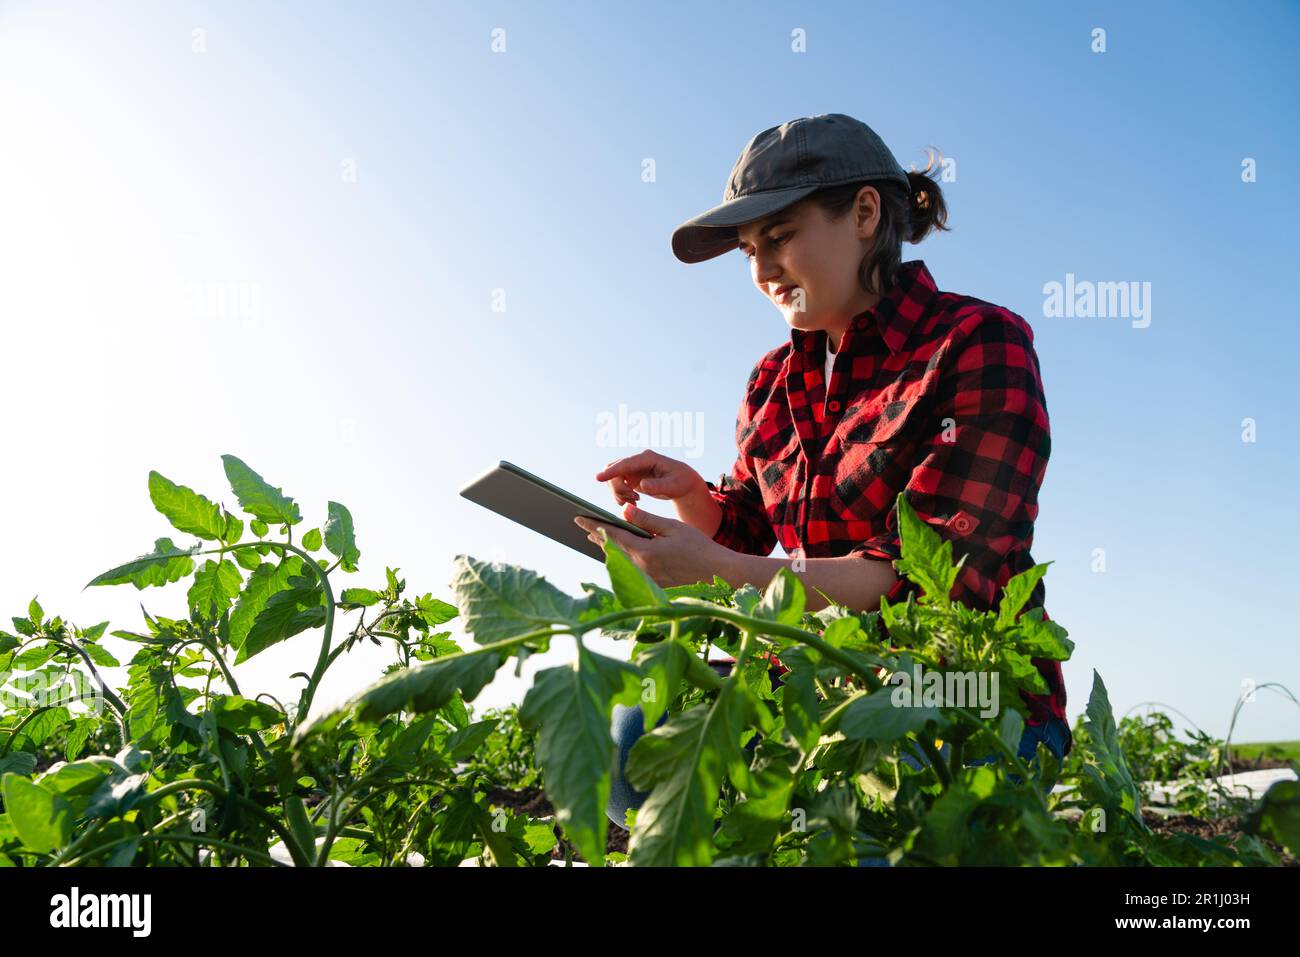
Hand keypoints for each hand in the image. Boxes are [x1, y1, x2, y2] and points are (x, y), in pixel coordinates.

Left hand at [573, 503, 728, 588]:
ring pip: (620, 561)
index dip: (594, 526)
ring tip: (597, 537)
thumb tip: (623, 511)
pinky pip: (631, 570)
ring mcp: (646, 579)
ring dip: (608, 548)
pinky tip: (620, 552)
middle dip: (597, 536)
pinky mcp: (653, 585)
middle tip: (583, 525)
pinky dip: (622, 558)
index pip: (611, 536)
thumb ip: (646, 520)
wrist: (717, 574)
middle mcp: (641, 569)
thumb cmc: (698, 548)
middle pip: (612, 550)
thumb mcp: (671, 528)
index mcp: (644, 552)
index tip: (579, 517)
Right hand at [595, 451, 705, 506]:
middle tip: (632, 499)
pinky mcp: (631, 477)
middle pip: (614, 471)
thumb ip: (658, 485)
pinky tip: (634, 502)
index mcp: (647, 458)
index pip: (625, 463)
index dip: (611, 471)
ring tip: (635, 502)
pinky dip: (622, 496)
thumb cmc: (681, 482)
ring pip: (613, 479)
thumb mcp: (673, 486)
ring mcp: (632, 469)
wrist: (683, 483)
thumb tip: (642, 484)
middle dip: (617, 488)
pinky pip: (618, 486)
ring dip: (619, 494)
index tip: (598, 478)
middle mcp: (637, 461)